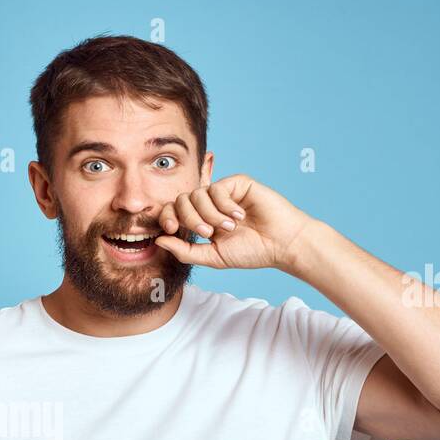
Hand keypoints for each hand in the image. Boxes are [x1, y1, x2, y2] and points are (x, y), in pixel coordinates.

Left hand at [153, 173, 315, 271]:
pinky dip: (224, 205)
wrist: (281, 244)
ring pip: (197, 194)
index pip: (174, 211)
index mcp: (202, 221)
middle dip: (190, 219)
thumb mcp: (213, 257)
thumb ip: (185, 251)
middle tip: (208, 233)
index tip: (170, 229)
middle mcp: (210, 204)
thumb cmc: (251, 252)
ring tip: (229, 228)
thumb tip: (158, 240)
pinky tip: (239, 216)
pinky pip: (217, 188)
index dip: (167, 217)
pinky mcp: (238, 183)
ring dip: (210, 215)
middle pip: (182, 200)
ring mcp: (224, 193)